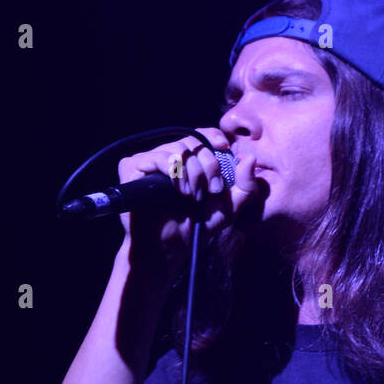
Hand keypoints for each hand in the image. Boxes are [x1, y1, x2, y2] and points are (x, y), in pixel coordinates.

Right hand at [117, 126, 259, 268]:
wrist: (169, 248)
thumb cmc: (195, 228)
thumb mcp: (228, 209)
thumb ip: (245, 187)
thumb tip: (250, 158)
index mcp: (189, 162)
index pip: (201, 135)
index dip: (213, 137)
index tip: (225, 148)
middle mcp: (169, 157)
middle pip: (192, 140)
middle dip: (208, 164)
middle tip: (212, 189)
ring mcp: (149, 160)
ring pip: (177, 148)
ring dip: (193, 172)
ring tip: (193, 195)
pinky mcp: (133, 167)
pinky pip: (158, 156)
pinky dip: (174, 171)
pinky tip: (179, 191)